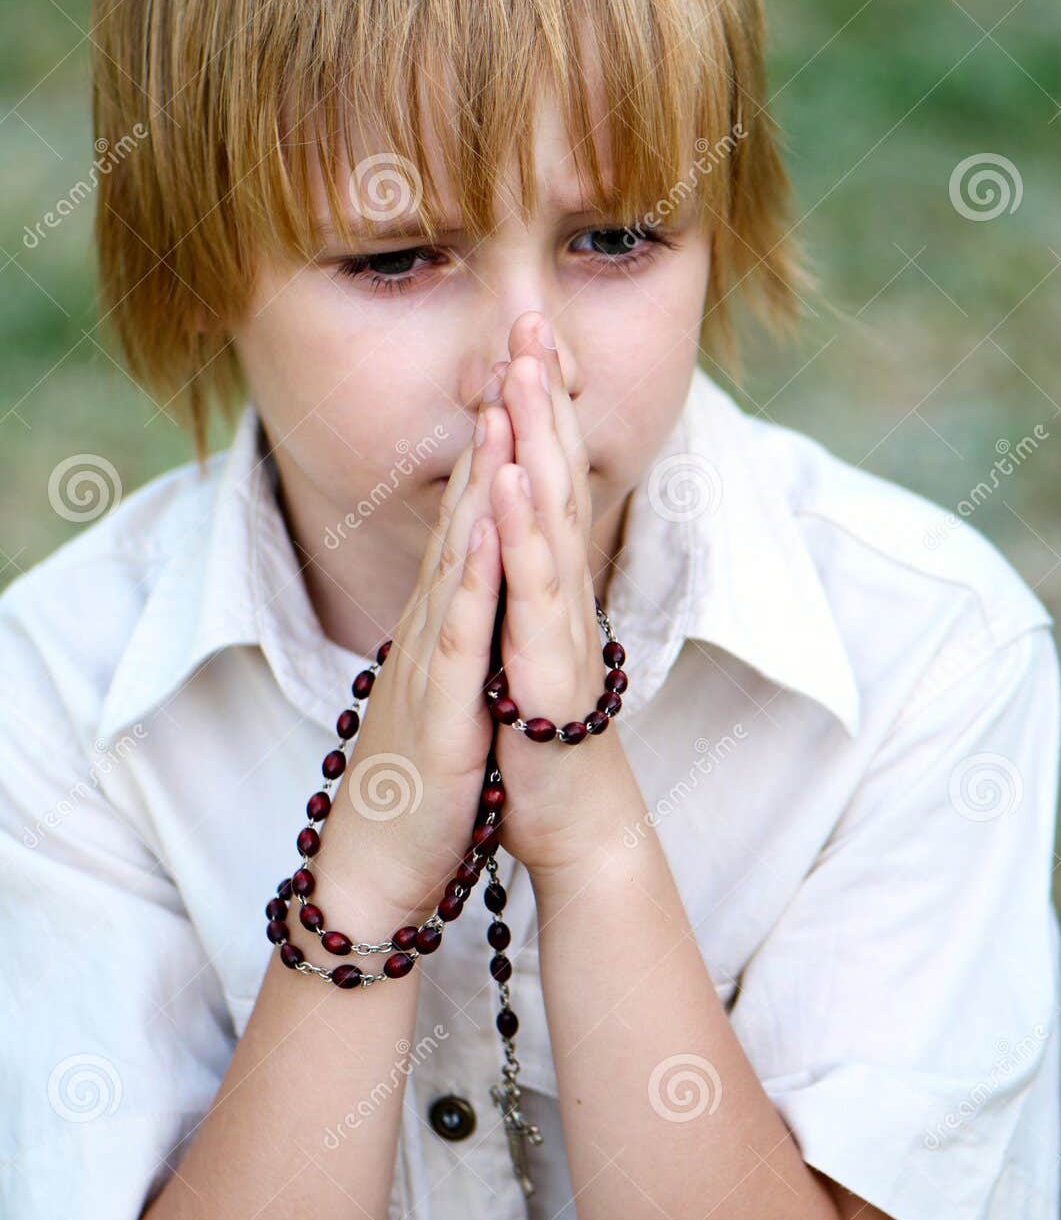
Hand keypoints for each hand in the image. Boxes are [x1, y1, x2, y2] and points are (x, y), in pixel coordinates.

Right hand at [322, 397, 512, 924]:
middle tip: (510, 353)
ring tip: (501, 410)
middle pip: (463, 516)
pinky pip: (455, 639)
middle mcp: (430, 628)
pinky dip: (470, 583)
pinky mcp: (435, 713)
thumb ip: (461, 632)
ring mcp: (427, 666)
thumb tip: (481, 584)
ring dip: (480, 486)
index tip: (523, 375)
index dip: (498, 444)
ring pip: (456, 561)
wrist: (377, 866)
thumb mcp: (449, 686)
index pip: (472, 518)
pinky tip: (485, 535)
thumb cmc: (422, 778)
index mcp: (442, 623)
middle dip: (493, 434)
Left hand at [486, 314, 624, 879]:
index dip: (533, 411)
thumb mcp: (515, 643)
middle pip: (556, 477)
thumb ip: (516, 587)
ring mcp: (563, 624)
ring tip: (524, 373)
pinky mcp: (551, 667)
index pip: (543, 480)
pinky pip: (539, 589)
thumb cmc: (535, 735)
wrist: (567, 818)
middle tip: (533, 322)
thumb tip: (503, 536)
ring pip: (553, 518)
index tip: (519, 343)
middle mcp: (563, 591)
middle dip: (542, 399)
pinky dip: (525, 530)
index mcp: (548, 583)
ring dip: (539, 442)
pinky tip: (513, 478)